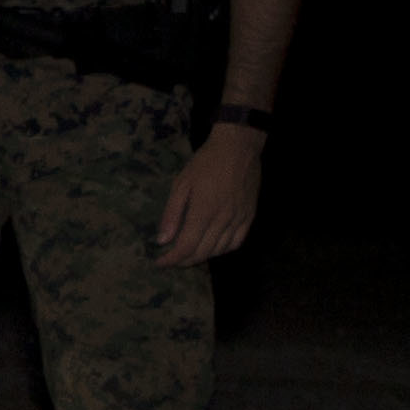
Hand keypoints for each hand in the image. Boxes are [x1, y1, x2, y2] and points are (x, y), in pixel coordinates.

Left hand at [154, 124, 266, 263]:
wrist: (238, 147)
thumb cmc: (205, 163)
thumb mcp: (181, 184)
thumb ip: (172, 214)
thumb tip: (162, 241)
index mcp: (204, 211)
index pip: (186, 247)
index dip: (172, 259)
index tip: (160, 262)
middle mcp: (223, 218)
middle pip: (202, 252)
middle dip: (184, 261)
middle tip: (172, 260)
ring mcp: (239, 218)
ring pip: (220, 250)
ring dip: (202, 256)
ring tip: (189, 254)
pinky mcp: (249, 215)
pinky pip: (237, 242)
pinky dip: (223, 250)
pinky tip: (212, 247)